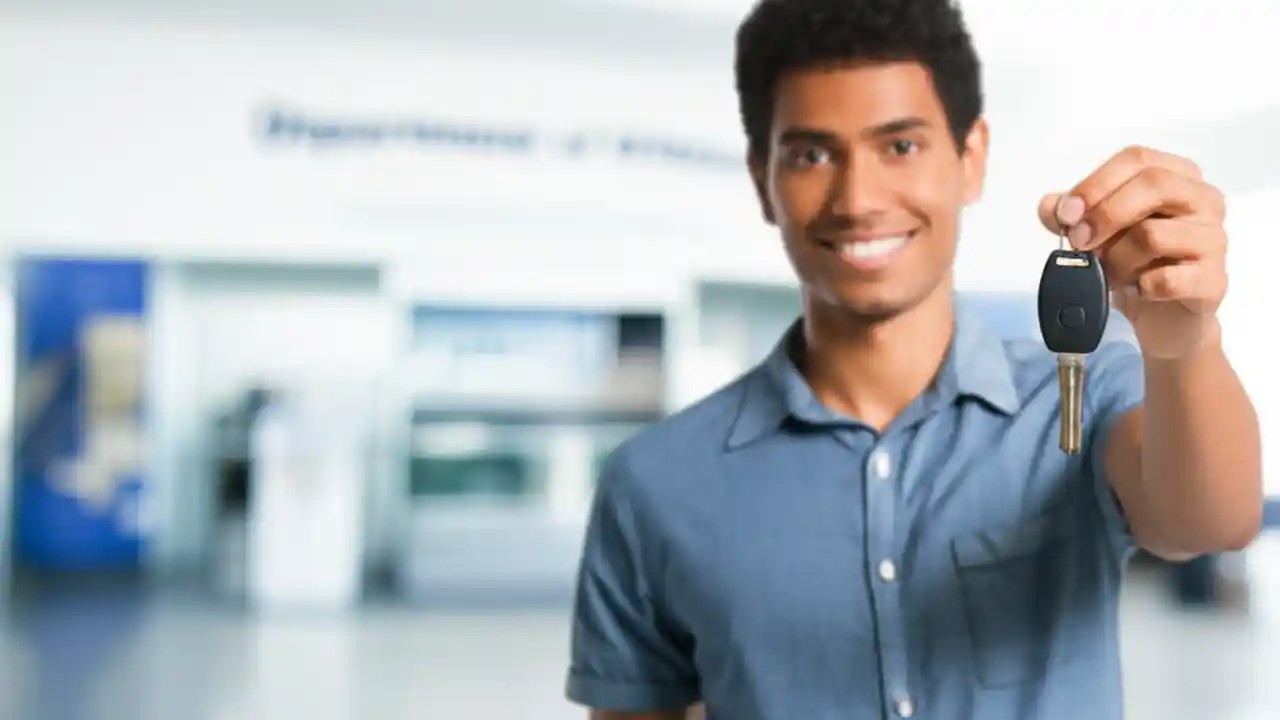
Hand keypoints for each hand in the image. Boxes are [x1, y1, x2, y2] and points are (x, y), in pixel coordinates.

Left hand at [1038, 146, 1227, 359]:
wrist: (1161, 317)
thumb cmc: (1134, 263)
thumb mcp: (1097, 233)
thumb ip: (1072, 215)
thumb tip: (1050, 206)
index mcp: (1177, 177)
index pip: (1137, 159)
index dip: (1096, 183)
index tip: (1066, 213)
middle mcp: (1204, 201)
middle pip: (1154, 185)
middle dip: (1105, 214)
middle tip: (1079, 242)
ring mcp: (1213, 240)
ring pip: (1154, 235)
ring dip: (1117, 259)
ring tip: (1108, 275)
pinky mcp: (1213, 281)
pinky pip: (1168, 279)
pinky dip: (1140, 287)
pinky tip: (1137, 290)